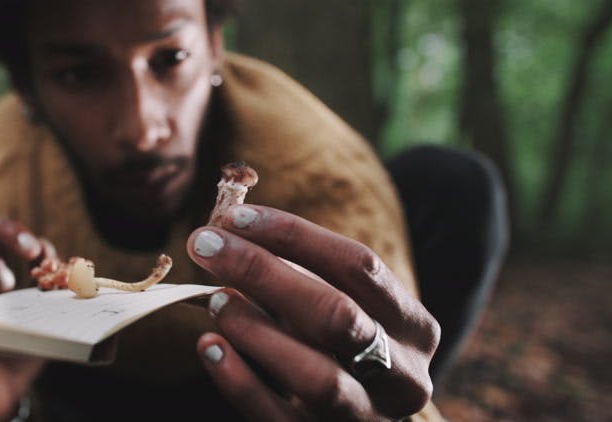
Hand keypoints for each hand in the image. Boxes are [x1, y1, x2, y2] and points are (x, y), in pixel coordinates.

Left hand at [187, 205, 439, 420]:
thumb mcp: (338, 305)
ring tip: (215, 300)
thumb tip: (226, 232)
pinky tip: (209, 346)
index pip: (358, 265)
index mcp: (413, 326)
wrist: (354, 418)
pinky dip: (239, 381)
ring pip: (318, 378)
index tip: (235, 217)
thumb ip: (298, 273)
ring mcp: (367, 418)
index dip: (294, 235)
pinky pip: (277, 419)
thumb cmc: (338, 347)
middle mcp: (403, 376)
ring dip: (258, 331)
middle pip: (338, 316)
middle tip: (207, 246)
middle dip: (265, 273)